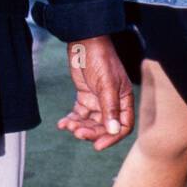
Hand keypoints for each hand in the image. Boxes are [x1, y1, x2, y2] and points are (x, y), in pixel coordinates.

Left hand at [57, 35, 134, 150]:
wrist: (83, 41)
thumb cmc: (100, 59)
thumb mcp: (106, 84)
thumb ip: (110, 108)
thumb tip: (113, 131)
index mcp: (123, 99)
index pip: (123, 126)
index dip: (112, 137)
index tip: (97, 145)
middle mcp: (112, 102)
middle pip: (104, 126)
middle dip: (91, 132)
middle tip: (77, 132)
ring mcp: (97, 100)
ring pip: (90, 122)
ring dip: (80, 126)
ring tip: (68, 125)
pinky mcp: (85, 97)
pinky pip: (79, 114)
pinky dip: (71, 119)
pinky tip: (62, 123)